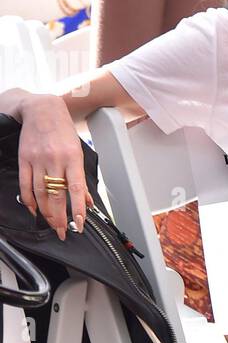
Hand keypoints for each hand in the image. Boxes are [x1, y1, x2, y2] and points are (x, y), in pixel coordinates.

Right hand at [17, 93, 92, 240]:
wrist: (42, 110)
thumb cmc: (63, 130)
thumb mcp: (78, 151)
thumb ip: (81, 179)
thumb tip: (88, 202)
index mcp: (72, 158)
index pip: (76, 189)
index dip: (77, 210)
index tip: (79, 225)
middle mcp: (55, 160)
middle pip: (56, 195)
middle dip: (59, 218)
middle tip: (62, 232)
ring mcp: (38, 160)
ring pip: (40, 193)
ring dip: (46, 213)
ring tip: (51, 224)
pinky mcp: (24, 160)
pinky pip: (25, 185)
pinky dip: (29, 201)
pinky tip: (34, 210)